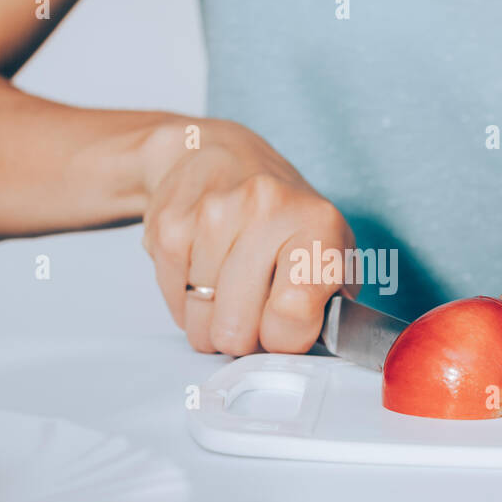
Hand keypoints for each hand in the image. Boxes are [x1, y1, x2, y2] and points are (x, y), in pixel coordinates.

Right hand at [141, 118, 354, 354]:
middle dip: (244, 338)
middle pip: (238, 330)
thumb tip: (317, 346)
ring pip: (201, 324)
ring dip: (213, 323)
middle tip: (253, 311)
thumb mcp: (330, 247)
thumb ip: (333, 301)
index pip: (294, 314)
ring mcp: (211, 215)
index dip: (285, 339)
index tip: (284, 328)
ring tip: (228, 291)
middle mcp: (265, 210)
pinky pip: (174, 306)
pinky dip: (187, 305)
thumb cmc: (281, 213)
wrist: (218, 155)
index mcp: (317, 222)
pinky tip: (203, 275)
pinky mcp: (169, 226)